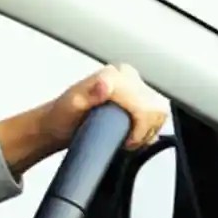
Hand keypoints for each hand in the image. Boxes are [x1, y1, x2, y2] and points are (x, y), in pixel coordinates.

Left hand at [39, 63, 168, 150]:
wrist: (59, 123)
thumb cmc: (62, 117)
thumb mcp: (69, 106)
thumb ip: (87, 94)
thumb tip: (105, 85)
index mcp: (114, 75)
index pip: (144, 106)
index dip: (138, 129)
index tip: (125, 142)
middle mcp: (126, 75)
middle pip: (155, 109)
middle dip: (144, 131)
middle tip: (125, 142)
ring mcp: (134, 85)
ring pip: (159, 113)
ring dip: (147, 131)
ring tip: (127, 139)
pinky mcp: (138, 97)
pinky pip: (157, 116)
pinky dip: (148, 130)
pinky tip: (132, 135)